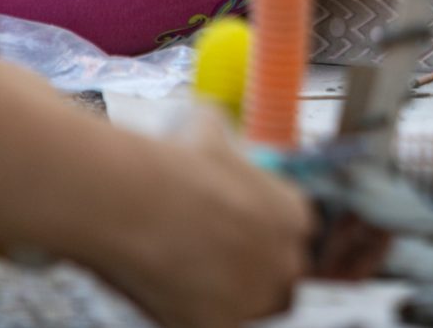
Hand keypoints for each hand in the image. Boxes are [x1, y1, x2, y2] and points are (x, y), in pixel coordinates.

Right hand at [106, 116, 311, 327]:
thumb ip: (221, 139)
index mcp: (296, 214)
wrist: (137, 204)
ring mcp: (259, 298)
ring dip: (230, 303)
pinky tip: (171, 302)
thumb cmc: (173, 165)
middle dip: (253, 276)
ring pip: (253, 310)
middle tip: (213, 270)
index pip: (294, 238)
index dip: (264, 242)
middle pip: (281, 278)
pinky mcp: (225, 326)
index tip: (237, 243)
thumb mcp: (209, 133)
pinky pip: (218, 326)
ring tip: (190, 286)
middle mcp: (289, 258)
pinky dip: (195, 320)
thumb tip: (207, 123)